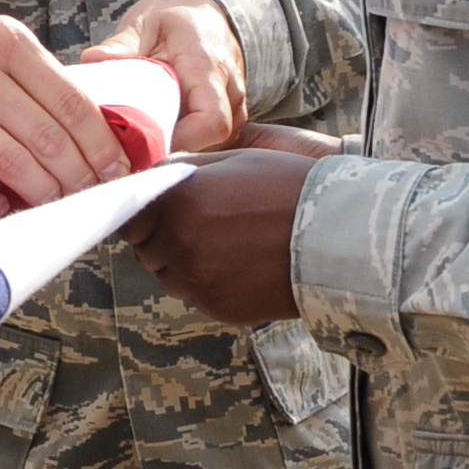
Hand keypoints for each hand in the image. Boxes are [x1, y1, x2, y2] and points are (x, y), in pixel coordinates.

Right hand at [0, 0, 129, 222]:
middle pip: (46, 138)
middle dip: (79, 177)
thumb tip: (92, 129)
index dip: (102, 145)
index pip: (72, 104)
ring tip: (55, 205)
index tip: (118, 171)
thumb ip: (39, 75)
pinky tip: (3, 207)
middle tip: (93, 196)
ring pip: (9, 164)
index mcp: (7, 42)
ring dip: (42, 194)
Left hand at [82, 0, 247, 150]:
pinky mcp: (235, 113)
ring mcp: (237, 102)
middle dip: (178, 147)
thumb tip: (92, 60)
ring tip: (152, 132)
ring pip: (218, 143)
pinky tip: (168, 130)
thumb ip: (121, 45)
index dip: (182, 141)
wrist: (205, 10)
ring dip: (186, 144)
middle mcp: (231, 87)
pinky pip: (219, 139)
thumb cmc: (174, 16)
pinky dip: (194, 141)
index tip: (148, 141)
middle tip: (140, 142)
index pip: (211, 121)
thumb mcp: (144, 23)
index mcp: (207, 65)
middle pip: (215, 140)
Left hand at [121, 138, 323, 324]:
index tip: (160, 214)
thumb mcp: (234, 161)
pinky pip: (200, 297)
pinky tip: (243, 268)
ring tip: (226, 248)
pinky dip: (212, 286)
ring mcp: (198, 279)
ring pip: (171, 278)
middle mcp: (179, 243)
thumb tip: (156, 180)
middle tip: (201, 230)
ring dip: (184, 265)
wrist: (337, 238)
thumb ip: (186, 171)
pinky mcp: (219, 307)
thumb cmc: (289, 188)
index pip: (131, 219)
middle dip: (164, 241)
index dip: (144, 217)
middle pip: (147, 251)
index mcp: (178, 201)